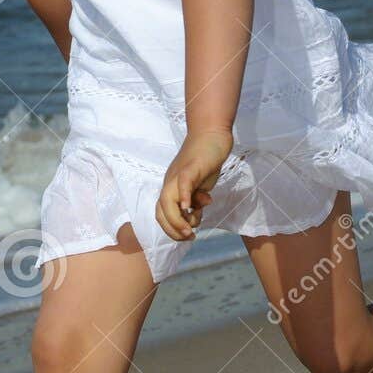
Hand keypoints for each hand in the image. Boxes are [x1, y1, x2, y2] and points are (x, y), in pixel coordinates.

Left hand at [155, 128, 233, 243]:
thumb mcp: (201, 186)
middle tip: (189, 237)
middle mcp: (170, 183)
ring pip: (169, 201)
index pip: (162, 214)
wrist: (211, 134)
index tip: (187, 238)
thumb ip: (197, 200)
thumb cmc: (205, 160)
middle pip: (162, 211)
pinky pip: (183, 183)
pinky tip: (189, 208)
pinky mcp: (191, 167)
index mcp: (171, 188)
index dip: (171, 230)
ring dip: (178, 220)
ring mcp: (179, 175)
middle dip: (173, 230)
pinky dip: (184, 197)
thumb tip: (196, 212)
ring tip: (192, 228)